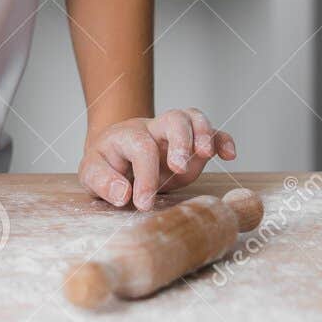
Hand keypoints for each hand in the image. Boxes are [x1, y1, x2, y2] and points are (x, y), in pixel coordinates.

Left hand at [79, 109, 235, 210]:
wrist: (114, 158)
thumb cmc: (105, 167)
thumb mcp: (91, 175)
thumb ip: (102, 182)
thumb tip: (123, 194)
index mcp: (126, 136)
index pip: (141, 147)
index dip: (145, 175)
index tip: (143, 204)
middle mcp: (152, 130)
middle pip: (172, 119)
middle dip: (180, 141)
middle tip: (179, 168)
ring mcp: (173, 135)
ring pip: (192, 118)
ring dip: (203, 133)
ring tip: (206, 154)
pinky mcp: (190, 144)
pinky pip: (210, 133)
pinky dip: (222, 139)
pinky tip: (230, 154)